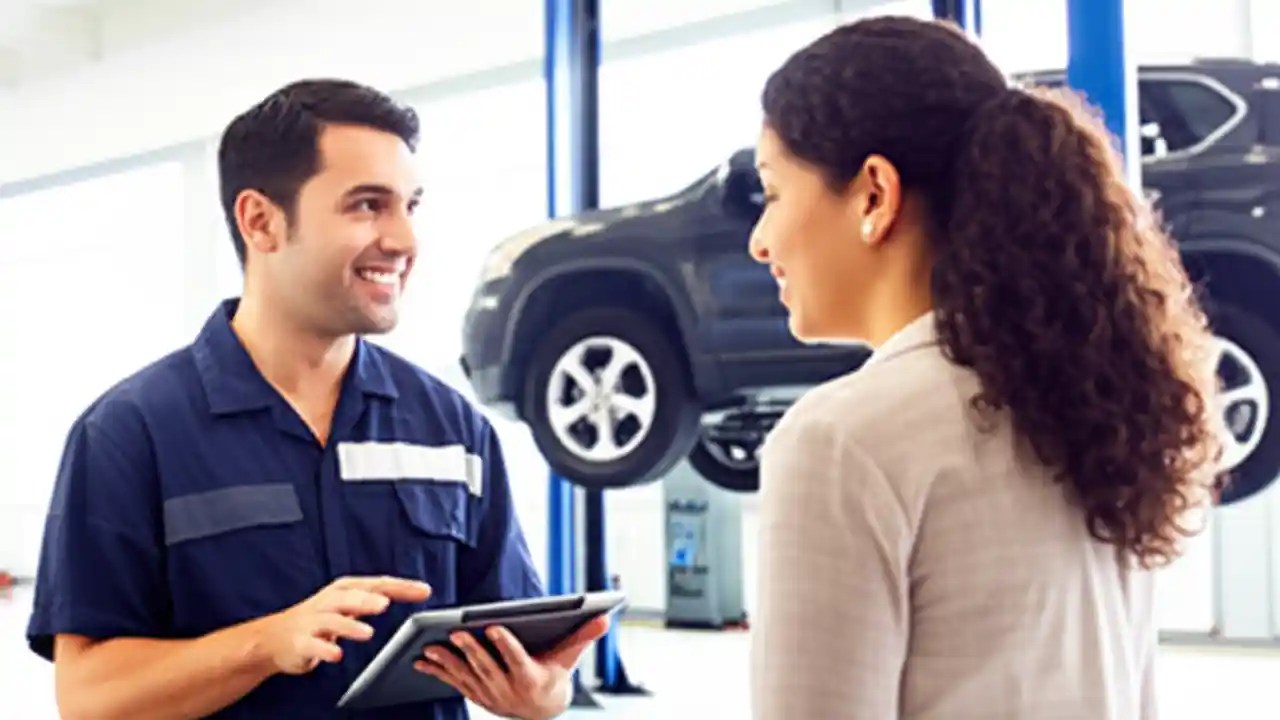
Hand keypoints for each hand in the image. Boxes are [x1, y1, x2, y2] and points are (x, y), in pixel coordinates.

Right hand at [258, 575, 431, 674]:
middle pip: (350, 598)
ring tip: (367, 633)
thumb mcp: (347, 604)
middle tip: (386, 604)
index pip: (376, 584)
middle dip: (367, 600)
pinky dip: (325, 649)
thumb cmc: (318, 618)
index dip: (399, 586)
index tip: (423, 590)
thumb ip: (375, 599)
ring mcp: (313, 622)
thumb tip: (411, 591)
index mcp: (344, 590)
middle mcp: (329, 602)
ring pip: (332, 620)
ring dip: (349, 626)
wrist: (273, 637)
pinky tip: (337, 654)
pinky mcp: (300, 642)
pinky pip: (313, 645)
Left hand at [415, 614, 610, 719]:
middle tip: (456, 631)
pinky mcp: (477, 695)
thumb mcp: (570, 657)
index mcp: (532, 678)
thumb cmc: (555, 674)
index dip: (506, 645)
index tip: (494, 627)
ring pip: (467, 677)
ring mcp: (490, 695)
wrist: (541, 709)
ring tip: (431, 645)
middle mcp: (509, 691)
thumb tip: (605, 617)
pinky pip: (455, 683)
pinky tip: (421, 660)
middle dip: (470, 650)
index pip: (518, 660)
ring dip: (448, 662)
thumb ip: (584, 637)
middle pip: (487, 668)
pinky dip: (438, 672)